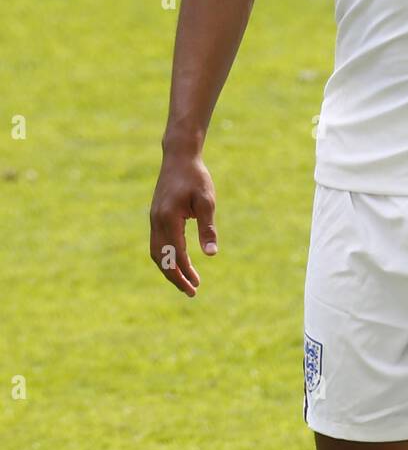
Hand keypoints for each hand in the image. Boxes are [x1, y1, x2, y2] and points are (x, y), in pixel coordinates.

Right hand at [149, 153, 217, 296]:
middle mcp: (156, 221)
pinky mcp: (155, 217)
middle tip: (191, 292)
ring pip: (157, 253)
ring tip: (185, 281)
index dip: (186, 273)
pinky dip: (166, 257)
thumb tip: (211, 254)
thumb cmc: (196, 178)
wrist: (179, 157)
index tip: (197, 286)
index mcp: (168, 219)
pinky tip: (179, 262)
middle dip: (175, 277)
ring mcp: (153, 219)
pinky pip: (157, 243)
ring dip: (169, 269)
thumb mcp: (207, 201)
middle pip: (162, 259)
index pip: (175, 255)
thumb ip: (208, 228)